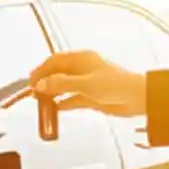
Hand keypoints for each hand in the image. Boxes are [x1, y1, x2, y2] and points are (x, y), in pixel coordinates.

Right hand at [29, 51, 147, 117]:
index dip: (41, 70)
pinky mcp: (92, 97)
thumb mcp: (85, 84)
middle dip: (44, 82)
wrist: (137, 98)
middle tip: (33, 93)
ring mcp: (87, 83)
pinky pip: (72, 99)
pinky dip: (63, 103)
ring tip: (40, 102)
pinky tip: (55, 109)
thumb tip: (40, 85)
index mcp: (81, 59)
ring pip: (64, 86)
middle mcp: (83, 69)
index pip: (54, 61)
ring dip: (53, 93)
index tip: (31, 82)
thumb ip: (61, 84)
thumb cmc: (115, 85)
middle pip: (57, 73)